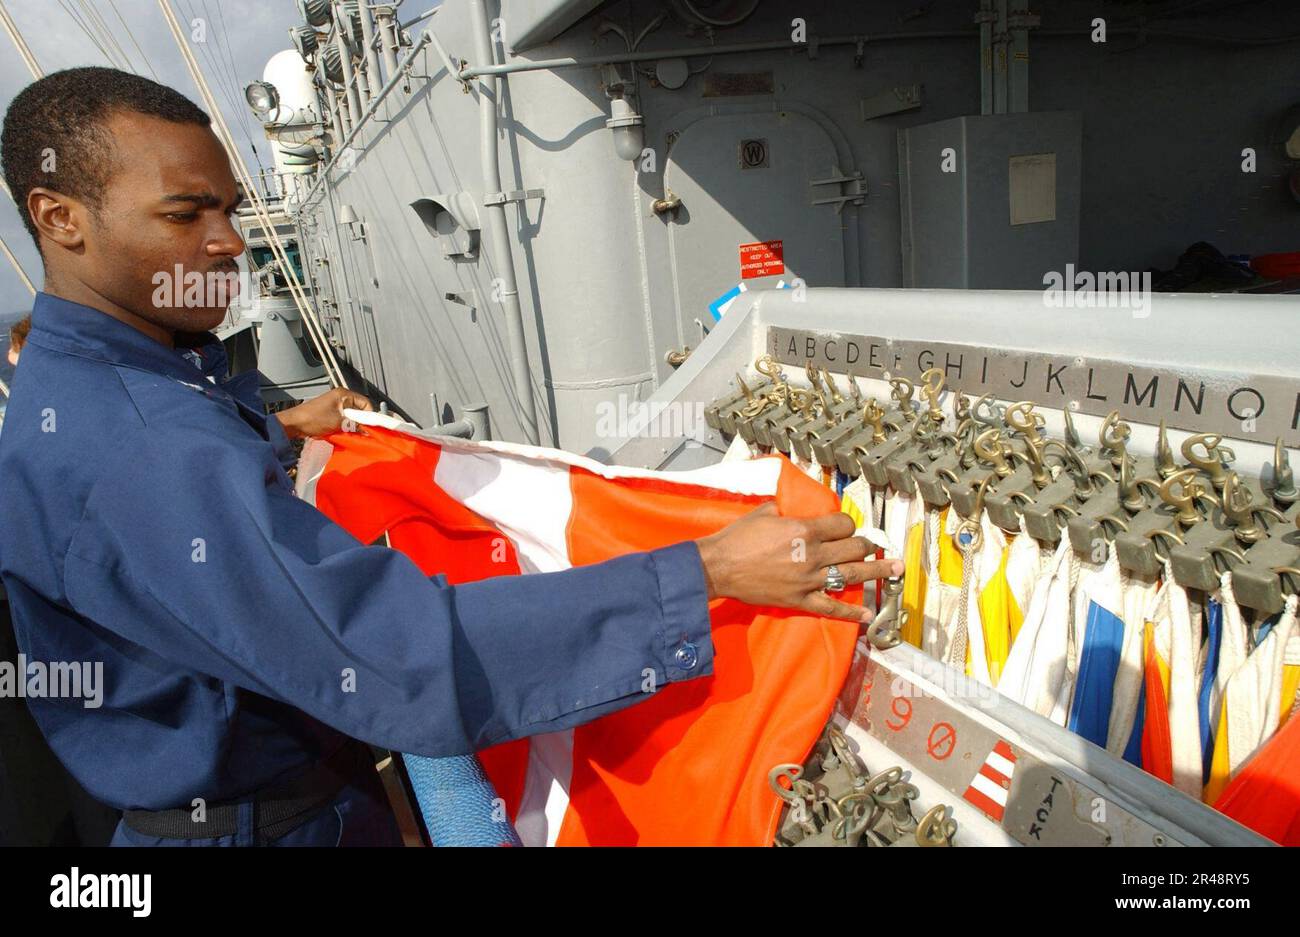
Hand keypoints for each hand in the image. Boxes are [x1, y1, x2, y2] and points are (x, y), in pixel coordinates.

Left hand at [275, 388, 373, 439]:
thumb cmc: (313, 419)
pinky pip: (344, 420)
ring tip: (350, 433)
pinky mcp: (331, 414)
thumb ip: (355, 425)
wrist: (293, 424)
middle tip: (362, 432)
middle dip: (361, 422)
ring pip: (352, 417)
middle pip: (359, 410)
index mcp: (343, 394)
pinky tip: (343, 433)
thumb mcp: (338, 422)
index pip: (365, 403)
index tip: (371, 428)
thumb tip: (368, 431)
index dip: (370, 415)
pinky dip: (345, 427)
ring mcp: (335, 406)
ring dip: (352, 426)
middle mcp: (341, 398)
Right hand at [694, 503, 901, 622]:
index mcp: (804, 530)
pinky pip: (830, 607)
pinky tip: (868, 614)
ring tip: (896, 569)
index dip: (848, 525)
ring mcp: (808, 580)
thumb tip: (791, 511)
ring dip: (877, 572)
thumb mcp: (762, 513)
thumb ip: (784, 511)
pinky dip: (851, 612)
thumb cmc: (737, 538)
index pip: (842, 525)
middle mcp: (812, 554)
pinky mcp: (799, 600)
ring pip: (851, 575)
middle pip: (853, 549)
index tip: (846, 528)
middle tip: (875, 546)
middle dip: (868, 546)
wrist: (718, 567)